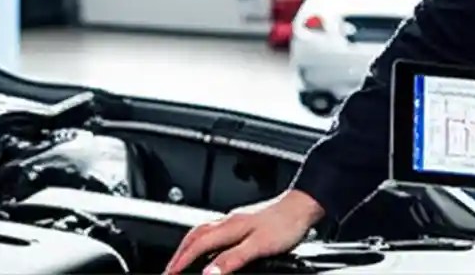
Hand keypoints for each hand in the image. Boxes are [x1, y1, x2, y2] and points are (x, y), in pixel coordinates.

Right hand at [163, 189, 324, 274]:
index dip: (181, 260)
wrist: (304, 205)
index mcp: (230, 226)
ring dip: (189, 245)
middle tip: (169, 268)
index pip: (197, 245)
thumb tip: (209, 273)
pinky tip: (209, 246)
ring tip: (182, 258)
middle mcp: (229, 219)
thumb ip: (233, 259)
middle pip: (195, 235)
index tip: (170, 273)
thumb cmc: (286, 224)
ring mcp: (236, 218)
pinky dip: (203, 240)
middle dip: (179, 252)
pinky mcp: (245, 219)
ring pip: (203, 231)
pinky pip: (214, 229)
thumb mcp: (259, 246)